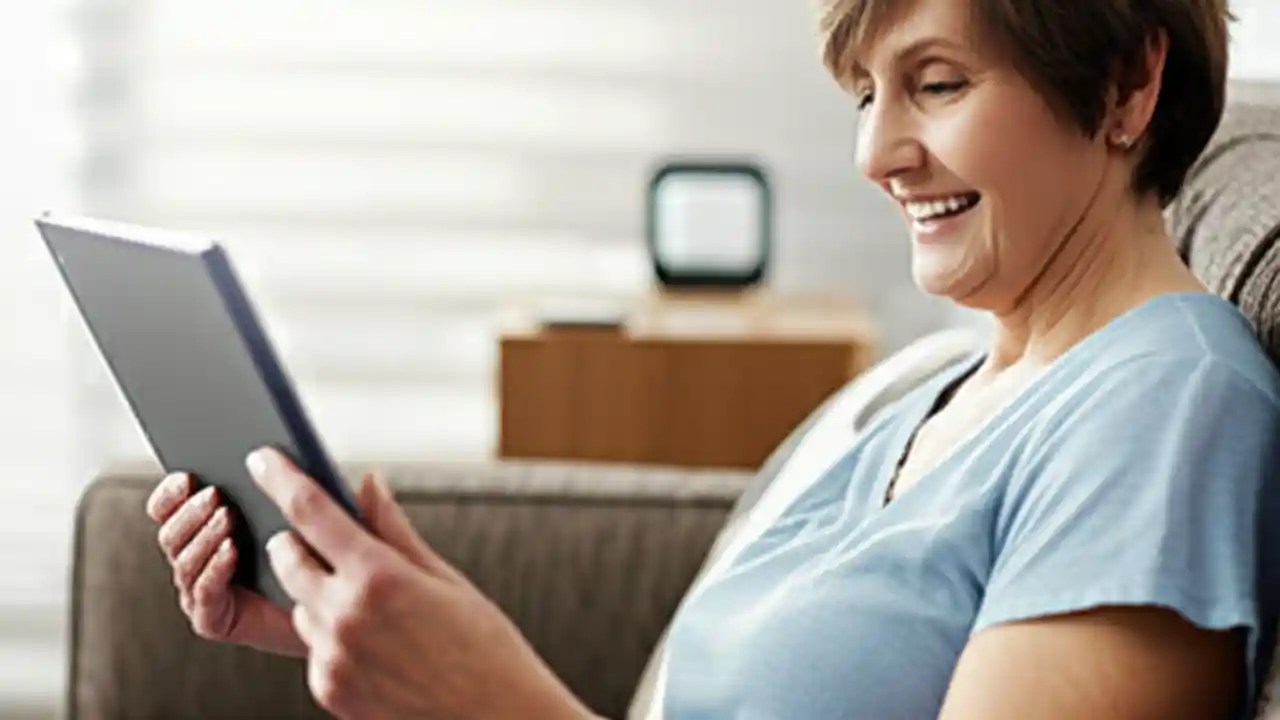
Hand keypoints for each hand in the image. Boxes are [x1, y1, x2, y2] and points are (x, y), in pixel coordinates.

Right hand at [145, 472, 307, 656]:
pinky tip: (231, 550)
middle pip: (171, 533)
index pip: (166, 508)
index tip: (186, 475)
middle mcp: (195, 560)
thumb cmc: (311, 557)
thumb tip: (283, 458)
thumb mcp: (296, 513)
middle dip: (191, 512)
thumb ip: (285, 488)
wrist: (325, 610)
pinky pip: (203, 592)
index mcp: (203, 530)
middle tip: (215, 495)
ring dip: (204, 536)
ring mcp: (199, 591)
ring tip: (226, 516)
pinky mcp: (212, 619)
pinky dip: (214, 568)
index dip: (170, 492)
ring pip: (184, 561)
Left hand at [246, 447, 593, 719]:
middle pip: (287, 557)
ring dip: (319, 594)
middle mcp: (345, 615)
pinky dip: (332, 637)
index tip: (262, 457)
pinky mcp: (327, 688)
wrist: (495, 717)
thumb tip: (367, 483)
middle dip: (295, 542)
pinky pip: (314, 646)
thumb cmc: (482, 644)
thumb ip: (394, 528)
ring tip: (373, 606)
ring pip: (300, 605)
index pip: (311, 511)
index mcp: (379, 576)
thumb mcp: (444, 577)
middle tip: (321, 539)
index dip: (281, 477)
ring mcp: (332, 656)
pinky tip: (376, 644)